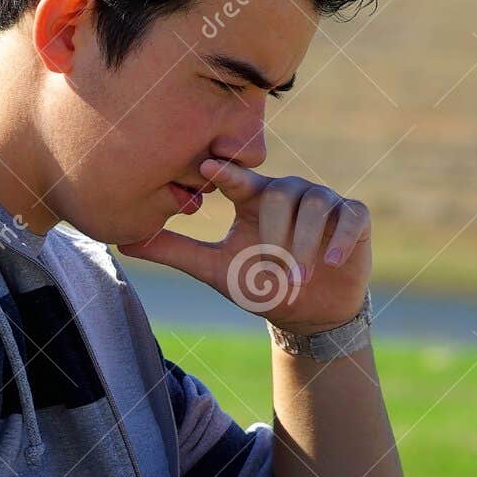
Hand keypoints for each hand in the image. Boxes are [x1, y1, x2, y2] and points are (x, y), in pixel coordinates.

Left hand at [121, 159, 372, 332]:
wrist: (308, 309)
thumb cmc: (259, 282)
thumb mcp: (213, 269)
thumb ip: (174, 250)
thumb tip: (123, 241)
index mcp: (254, 196)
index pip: (237, 178)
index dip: (224, 172)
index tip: (205, 168)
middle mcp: (288, 191)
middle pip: (277, 197)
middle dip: (274, 236)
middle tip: (270, 269)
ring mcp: (324, 200)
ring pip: (314, 207)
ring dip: (304, 246)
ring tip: (296, 278)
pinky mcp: (353, 216)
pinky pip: (349, 217)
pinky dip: (339, 238)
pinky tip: (330, 261)